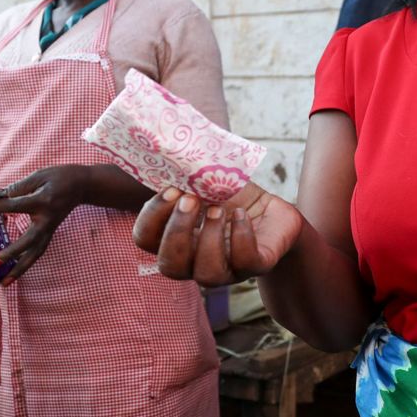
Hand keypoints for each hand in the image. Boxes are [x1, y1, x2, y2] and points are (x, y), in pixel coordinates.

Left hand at [0, 165, 87, 283]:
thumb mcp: (39, 176)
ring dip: (20, 269)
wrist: (82, 185)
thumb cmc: (60, 177)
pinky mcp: (49, 233)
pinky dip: (26, 263)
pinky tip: (14, 273)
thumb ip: (18, 188)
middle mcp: (46, 219)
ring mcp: (50, 229)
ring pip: (35, 253)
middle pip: (28, 241)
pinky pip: (38, 251)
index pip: (15, 206)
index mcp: (43, 201)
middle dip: (11, 254)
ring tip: (4, 282)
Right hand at [132, 182, 302, 285]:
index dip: (152, 216)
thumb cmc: (231, 197)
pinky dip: (241, 236)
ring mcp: (225, 270)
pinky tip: (242, 214)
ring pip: (206, 274)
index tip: (172, 190)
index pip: (145, 240)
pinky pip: (245, 262)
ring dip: (209, 237)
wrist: (271, 211)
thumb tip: (167, 142)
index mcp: (174, 240)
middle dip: (177, 230)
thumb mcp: (206, 180)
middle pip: (169, 266)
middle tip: (192, 200)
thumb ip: (185, 171)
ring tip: (219, 209)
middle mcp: (194, 262)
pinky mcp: (255, 266)